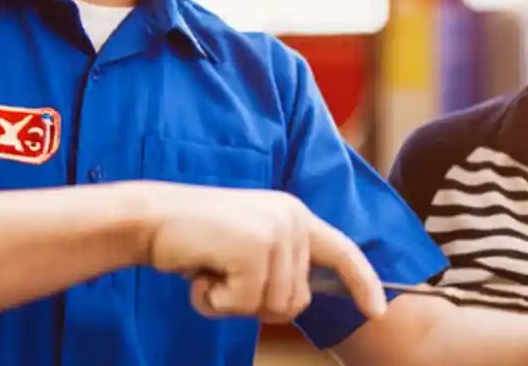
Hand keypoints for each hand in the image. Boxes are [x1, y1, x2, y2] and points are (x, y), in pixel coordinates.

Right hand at [140, 183, 387, 322]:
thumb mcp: (247, 246)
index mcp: (295, 215)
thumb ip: (277, 265)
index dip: (363, 283)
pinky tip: (202, 273)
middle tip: (223, 278)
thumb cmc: (194, 239)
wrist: (150, 219)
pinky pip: (245, 303)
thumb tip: (299, 299)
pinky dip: (217, 302)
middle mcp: (292, 218)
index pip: (343, 250)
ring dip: (233, 303)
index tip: (377, 311)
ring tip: (211, 271)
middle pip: (297, 299)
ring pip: (272, 306)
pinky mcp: (255, 247)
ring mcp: (275, 231)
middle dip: (256, 304)